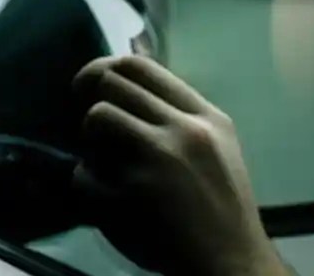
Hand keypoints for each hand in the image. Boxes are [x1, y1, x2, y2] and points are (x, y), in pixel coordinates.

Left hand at [72, 55, 289, 275]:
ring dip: (92, 141)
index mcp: (205, 117)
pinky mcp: (129, 198)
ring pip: (96, 118)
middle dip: (95, 102)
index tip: (88, 86)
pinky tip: (108, 197)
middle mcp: (182, 133)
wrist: (230, 261)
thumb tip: (129, 59)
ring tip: (106, 162)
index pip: (139, 66)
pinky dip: (88, 183)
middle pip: (111, 85)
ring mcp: (155, 164)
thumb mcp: (215, 142)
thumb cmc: (221, 200)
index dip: (102, 69)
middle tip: (99, 130)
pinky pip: (83, 173)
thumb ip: (177, 107)